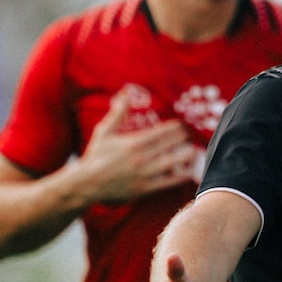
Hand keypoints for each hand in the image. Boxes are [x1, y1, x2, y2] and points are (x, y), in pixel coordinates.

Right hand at [76, 88, 196, 203]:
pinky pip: (168, 182)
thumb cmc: (95, 155)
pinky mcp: (145, 188)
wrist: (86, 183)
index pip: (162, 132)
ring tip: (195, 151)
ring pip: (173, 164)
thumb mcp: (104, 131)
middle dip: (184, 140)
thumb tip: (126, 92)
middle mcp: (141, 158)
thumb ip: (118, 113)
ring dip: (186, 157)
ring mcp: (144, 174)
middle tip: (192, 136)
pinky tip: (189, 172)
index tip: (183, 125)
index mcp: (133, 142)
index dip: (176, 128)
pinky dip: (181, 177)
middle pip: (171, 146)